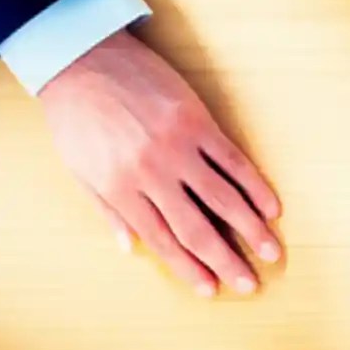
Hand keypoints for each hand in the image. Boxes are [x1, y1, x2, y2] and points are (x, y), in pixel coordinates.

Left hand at [38, 29, 281, 296]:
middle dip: (227, 261)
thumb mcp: (80, 170)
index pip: (163, 240)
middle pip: (198, 228)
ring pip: (223, 198)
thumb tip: (129, 248)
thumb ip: (108, 210)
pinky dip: (255, 187)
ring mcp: (179, 147)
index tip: (212, 290)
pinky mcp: (198, 122)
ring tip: (272, 252)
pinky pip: (233, 161)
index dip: (189, 269)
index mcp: (122, 189)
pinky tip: (271, 208)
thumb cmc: (77, 117)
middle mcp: (153, 174)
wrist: (83, 58)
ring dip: (252, 229)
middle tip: (250, 284)